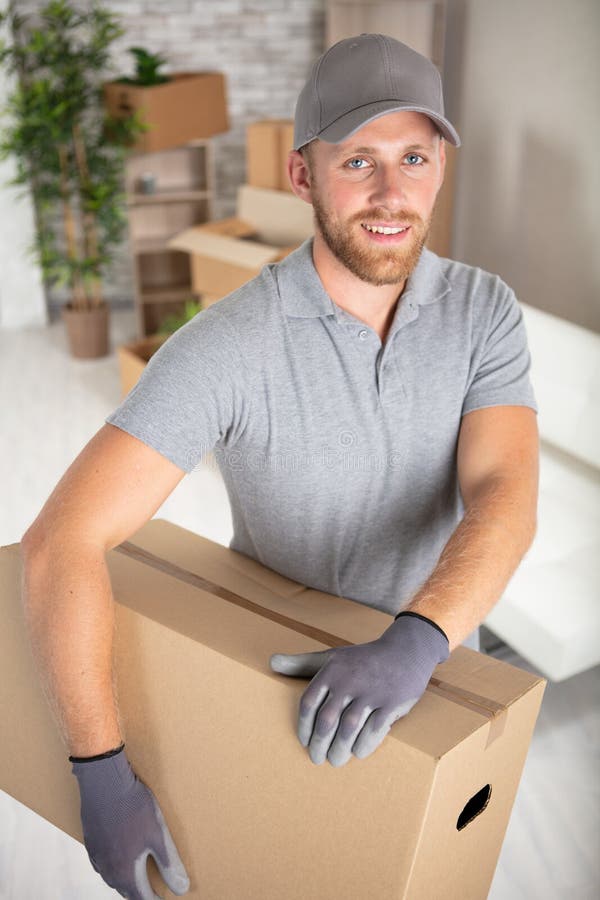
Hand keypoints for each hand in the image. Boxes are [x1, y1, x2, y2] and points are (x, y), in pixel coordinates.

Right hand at [71, 746, 189, 898]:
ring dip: (124, 882)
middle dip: (138, 893)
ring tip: (135, 879)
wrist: (105, 783)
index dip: (153, 899)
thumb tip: (181, 887)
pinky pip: (101, 864)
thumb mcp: (158, 835)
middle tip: (150, 891)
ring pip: (111, 878)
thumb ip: (169, 864)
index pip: (141, 896)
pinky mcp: (90, 841)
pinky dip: (111, 868)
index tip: (162, 899)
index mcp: (126, 871)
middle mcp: (108, 868)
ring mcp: (97, 855)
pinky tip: (115, 861)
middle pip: (124, 890)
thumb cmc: (133, 807)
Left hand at [269, 611, 448, 767]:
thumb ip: (301, 663)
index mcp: (332, 670)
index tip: (304, 742)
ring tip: (336, 760)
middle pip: (327, 721)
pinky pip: (374, 731)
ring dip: (340, 750)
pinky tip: (358, 752)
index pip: (309, 704)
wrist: (405, 651)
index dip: (304, 727)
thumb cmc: (361, 660)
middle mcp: (349, 681)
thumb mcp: (331, 657)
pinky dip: (364, 746)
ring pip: (349, 730)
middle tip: (317, 759)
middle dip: (319, 745)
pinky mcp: (391, 703)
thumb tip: (271, 663)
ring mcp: (372, 693)